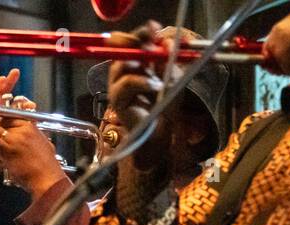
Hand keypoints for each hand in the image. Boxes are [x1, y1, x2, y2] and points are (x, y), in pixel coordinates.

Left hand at [0, 96, 69, 198]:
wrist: (46, 178)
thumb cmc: (47, 167)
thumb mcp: (45, 146)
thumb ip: (37, 139)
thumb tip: (35, 139)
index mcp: (32, 128)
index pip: (14, 117)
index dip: (4, 120)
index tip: (0, 124)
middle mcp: (24, 130)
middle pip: (4, 121)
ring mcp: (15, 138)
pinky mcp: (8, 149)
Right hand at [105, 21, 183, 170]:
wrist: (160, 130)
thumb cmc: (164, 103)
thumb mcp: (173, 76)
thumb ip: (169, 58)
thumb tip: (166, 40)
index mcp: (137, 61)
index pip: (133, 40)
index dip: (142, 33)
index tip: (154, 29)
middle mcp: (123, 70)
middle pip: (119, 46)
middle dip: (134, 42)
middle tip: (150, 45)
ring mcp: (117, 84)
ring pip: (122, 63)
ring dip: (143, 65)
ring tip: (158, 76)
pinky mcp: (116, 98)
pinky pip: (126, 83)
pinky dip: (143, 82)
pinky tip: (156, 87)